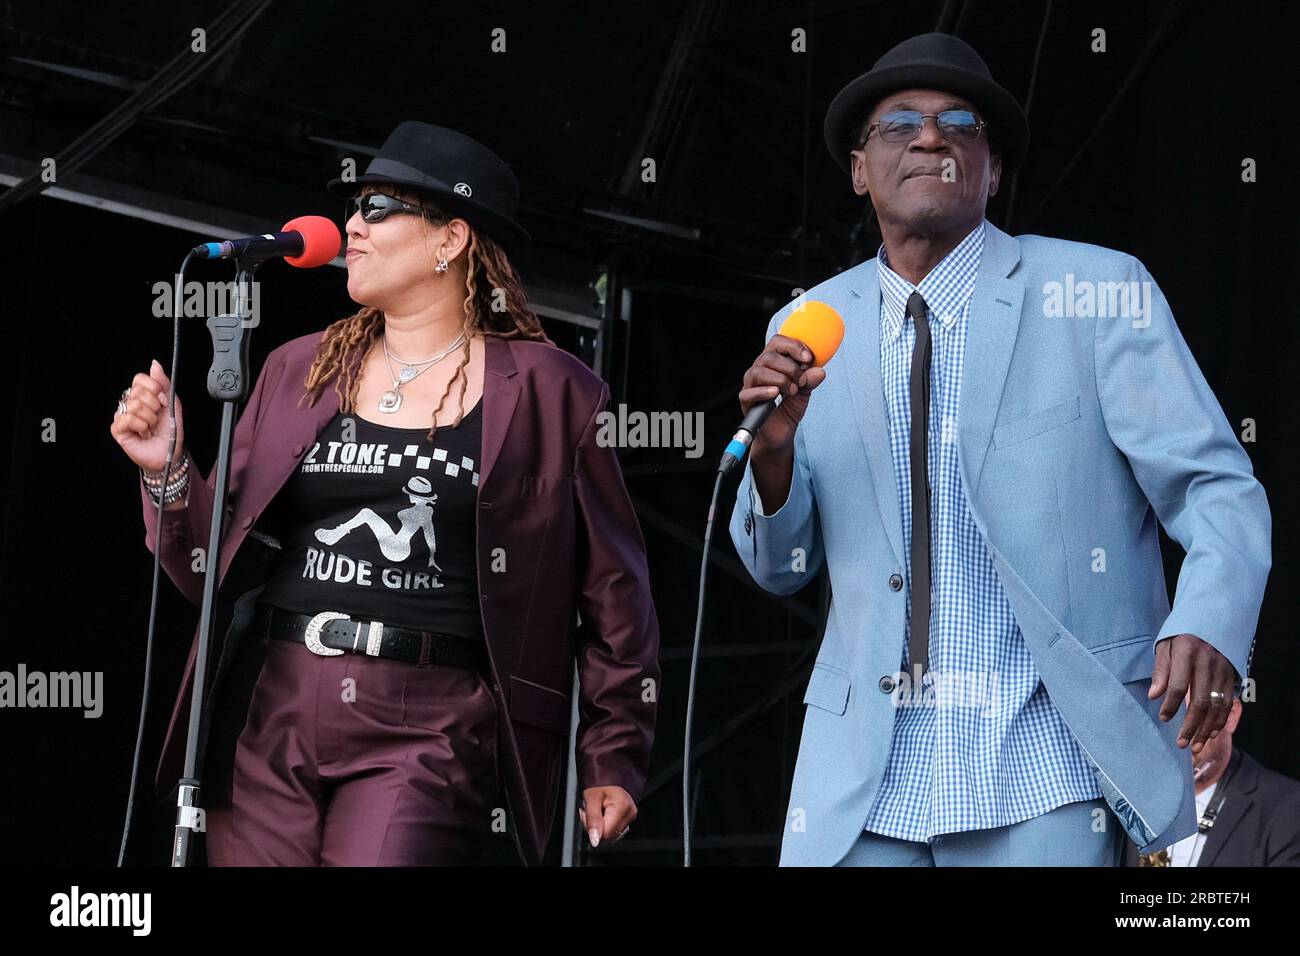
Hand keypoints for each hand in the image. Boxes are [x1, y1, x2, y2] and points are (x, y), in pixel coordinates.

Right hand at [111, 359, 185, 473]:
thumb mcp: (172, 402)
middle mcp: (128, 403)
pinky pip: (129, 418)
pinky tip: (143, 432)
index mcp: (140, 395)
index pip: (139, 378)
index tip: (163, 401)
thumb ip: (163, 382)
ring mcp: (121, 415)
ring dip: (150, 418)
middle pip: (139, 392)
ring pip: (136, 405)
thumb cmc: (170, 429)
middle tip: (157, 417)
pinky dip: (142, 426)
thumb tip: (154, 364)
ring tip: (151, 426)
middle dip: (155, 406)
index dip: (154, 387)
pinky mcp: (117, 428)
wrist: (169, 451)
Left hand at [578, 785, 635, 847]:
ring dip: (599, 825)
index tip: (587, 813)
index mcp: (623, 807)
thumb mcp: (591, 798)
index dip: (593, 827)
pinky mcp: (628, 817)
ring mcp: (631, 816)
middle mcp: (630, 813)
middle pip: (609, 835)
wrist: (608, 773)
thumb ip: (592, 820)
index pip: (606, 834)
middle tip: (590, 810)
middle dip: (595, 826)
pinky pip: (614, 829)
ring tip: (597, 810)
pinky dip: (605, 823)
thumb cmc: (600, 782)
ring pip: (610, 834)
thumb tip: (595, 841)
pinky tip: (602, 812)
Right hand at [738, 333, 827, 452]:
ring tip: (792, 391)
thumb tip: (819, 371)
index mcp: (772, 362)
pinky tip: (776, 394)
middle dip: (791, 367)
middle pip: (769, 356)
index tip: (809, 358)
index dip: (794, 346)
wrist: (781, 433)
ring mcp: (750, 385)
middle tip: (802, 381)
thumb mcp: (804, 391)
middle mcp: (759, 370)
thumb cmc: (789, 408)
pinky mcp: (746, 401)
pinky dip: (765, 391)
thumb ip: (810, 380)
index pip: (778, 343)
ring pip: (759, 371)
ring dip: (781, 379)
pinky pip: (750, 392)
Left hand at [1149, 633, 1237, 753]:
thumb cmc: (1182, 636)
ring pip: (1217, 706)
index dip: (1171, 704)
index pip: (1179, 685)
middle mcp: (1208, 663)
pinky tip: (1210, 733)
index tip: (1163, 718)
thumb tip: (1154, 695)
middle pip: (1201, 700)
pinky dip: (1220, 721)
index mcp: (1187, 652)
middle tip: (1181, 743)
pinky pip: (1228, 703)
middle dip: (1191, 725)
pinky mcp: (1232, 676)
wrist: (1212, 621)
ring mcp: (1223, 670)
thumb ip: (1161, 670)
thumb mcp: (1166, 645)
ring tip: (1195, 745)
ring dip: (1206, 728)